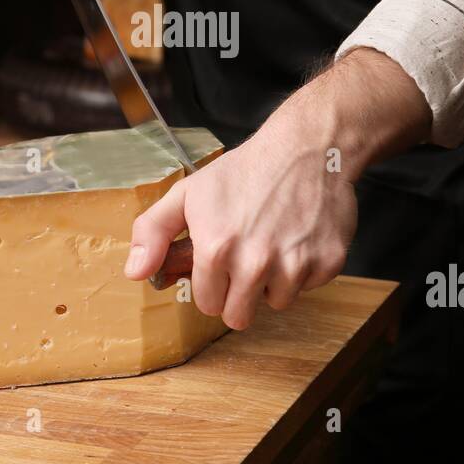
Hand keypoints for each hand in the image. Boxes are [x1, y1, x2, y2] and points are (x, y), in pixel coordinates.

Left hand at [125, 49, 432, 329]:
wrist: (305, 147)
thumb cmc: (243, 171)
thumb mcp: (188, 193)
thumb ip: (153, 233)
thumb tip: (136, 273)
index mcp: (216, 248)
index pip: (207, 304)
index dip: (211, 284)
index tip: (219, 262)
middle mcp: (255, 262)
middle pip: (240, 316)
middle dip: (239, 293)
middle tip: (244, 258)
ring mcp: (294, 264)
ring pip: (276, 303)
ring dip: (273, 282)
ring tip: (273, 243)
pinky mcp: (327, 262)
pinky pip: (309, 287)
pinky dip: (304, 268)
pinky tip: (298, 237)